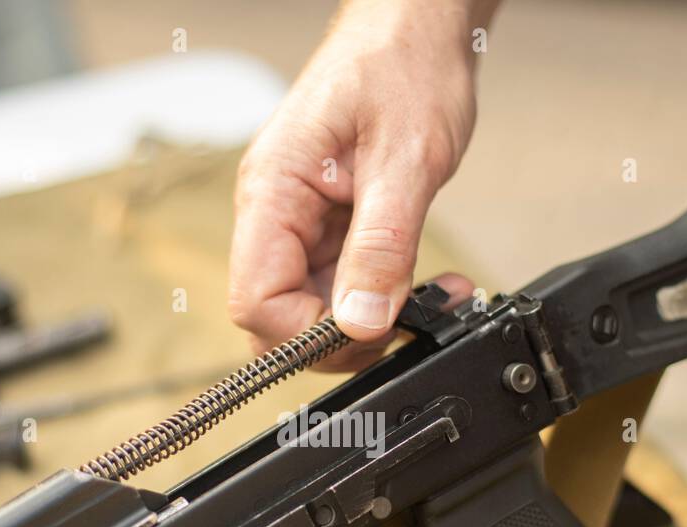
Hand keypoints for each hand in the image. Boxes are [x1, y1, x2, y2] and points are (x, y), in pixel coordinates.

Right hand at [228, 0, 496, 368]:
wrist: (417, 27)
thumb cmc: (403, 65)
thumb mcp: (405, 160)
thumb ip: (382, 246)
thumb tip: (362, 319)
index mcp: (272, 192)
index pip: (256, 302)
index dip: (307, 334)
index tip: (367, 329)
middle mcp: (275, 211)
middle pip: (277, 317)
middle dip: (339, 336)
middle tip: (401, 322)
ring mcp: (300, 222)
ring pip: (313, 309)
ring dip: (370, 318)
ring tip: (429, 297)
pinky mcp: (329, 226)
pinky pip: (342, 285)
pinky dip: (382, 297)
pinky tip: (422, 286)